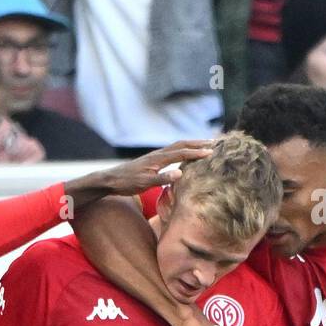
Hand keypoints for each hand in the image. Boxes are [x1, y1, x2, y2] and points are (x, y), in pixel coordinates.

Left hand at [94, 140, 214, 197]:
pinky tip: (185, 154)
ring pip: (177, 147)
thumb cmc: (126, 183)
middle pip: (182, 145)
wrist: (110, 180)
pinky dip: (183, 150)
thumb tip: (180, 174)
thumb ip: (162, 179)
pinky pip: (172, 152)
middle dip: (198, 143)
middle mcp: (158, 154)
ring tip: (204, 145)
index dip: (197, 153)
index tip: (212, 152)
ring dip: (191, 145)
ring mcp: (155, 156)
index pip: (182, 153)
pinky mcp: (152, 160)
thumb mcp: (144, 183)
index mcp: (158, 159)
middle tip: (214, 143)